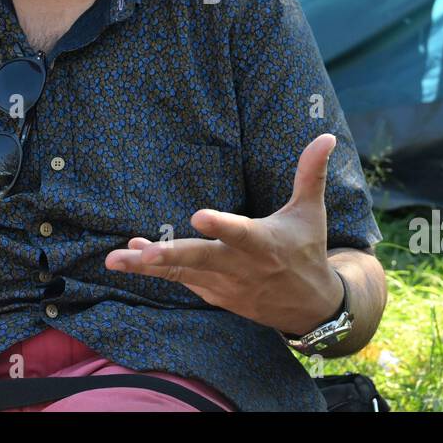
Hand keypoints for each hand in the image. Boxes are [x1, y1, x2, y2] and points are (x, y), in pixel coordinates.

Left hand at [104, 134, 343, 336]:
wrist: (310, 307)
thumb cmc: (307, 249)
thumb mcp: (311, 211)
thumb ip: (310, 173)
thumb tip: (326, 135)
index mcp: (264, 243)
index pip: (240, 233)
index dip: (220, 226)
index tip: (197, 215)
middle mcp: (241, 266)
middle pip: (202, 260)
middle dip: (171, 256)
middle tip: (145, 252)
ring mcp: (225, 285)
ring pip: (182, 275)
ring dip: (148, 266)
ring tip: (115, 259)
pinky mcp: (213, 295)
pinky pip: (180, 280)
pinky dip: (157, 268)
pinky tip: (131, 254)